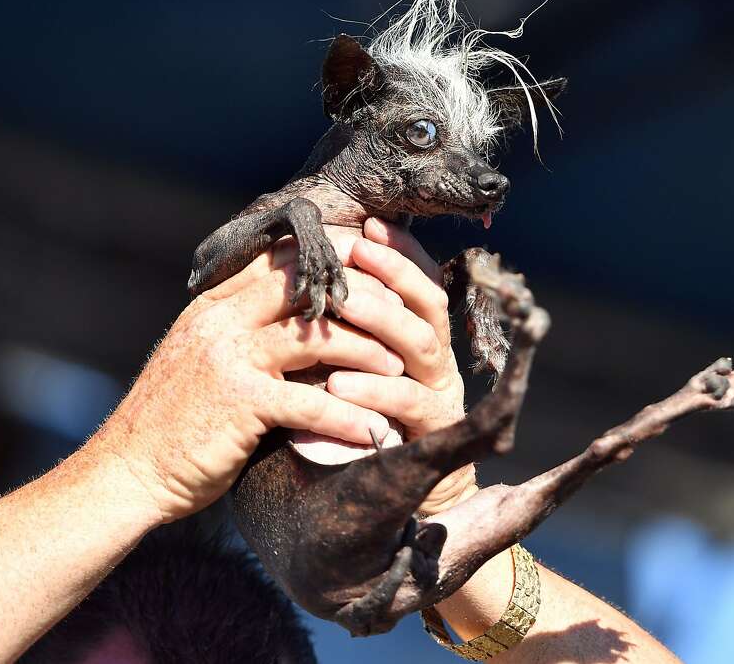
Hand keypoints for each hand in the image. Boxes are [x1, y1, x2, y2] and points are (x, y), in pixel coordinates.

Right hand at [89, 240, 404, 523]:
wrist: (125, 473)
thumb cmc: (172, 420)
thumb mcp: (201, 356)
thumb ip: (240, 328)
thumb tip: (291, 310)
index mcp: (214, 305)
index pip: (283, 261)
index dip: (334, 262)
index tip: (376, 272)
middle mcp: (221, 321)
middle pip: (310, 288)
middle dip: (363, 300)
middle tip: (403, 318)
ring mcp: (230, 358)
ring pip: (320, 337)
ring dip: (368, 353)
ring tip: (399, 369)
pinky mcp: (241, 402)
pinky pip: (313, 401)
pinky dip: (350, 416)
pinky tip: (376, 429)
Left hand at [326, 218, 477, 513]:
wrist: (385, 509)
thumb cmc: (353, 430)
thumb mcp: (344, 372)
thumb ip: (335, 333)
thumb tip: (293, 279)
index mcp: (419, 341)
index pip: (420, 282)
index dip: (399, 252)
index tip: (366, 224)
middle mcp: (437, 363)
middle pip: (428, 304)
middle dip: (393, 273)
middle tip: (356, 250)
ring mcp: (441, 398)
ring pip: (423, 346)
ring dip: (383, 322)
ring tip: (342, 307)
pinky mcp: (433, 438)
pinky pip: (410, 406)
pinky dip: (374, 391)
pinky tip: (338, 384)